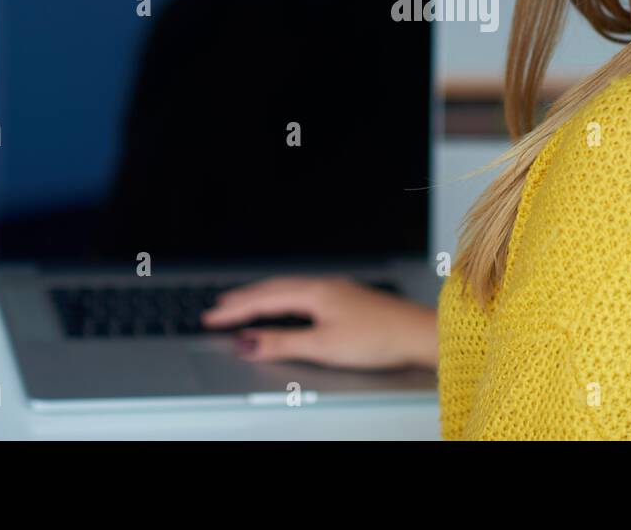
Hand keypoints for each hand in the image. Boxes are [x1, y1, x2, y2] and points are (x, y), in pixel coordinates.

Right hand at [200, 276, 437, 370]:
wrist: (419, 334)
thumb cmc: (379, 338)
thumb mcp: (323, 346)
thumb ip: (282, 343)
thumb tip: (247, 342)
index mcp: (316, 292)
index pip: (265, 300)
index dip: (236, 311)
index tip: (211, 318)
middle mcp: (325, 285)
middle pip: (275, 289)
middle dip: (244, 299)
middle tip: (218, 309)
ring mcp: (338, 290)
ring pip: (290, 289)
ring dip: (264, 296)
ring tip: (244, 304)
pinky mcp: (349, 299)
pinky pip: (305, 292)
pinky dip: (285, 299)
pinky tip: (288, 306)